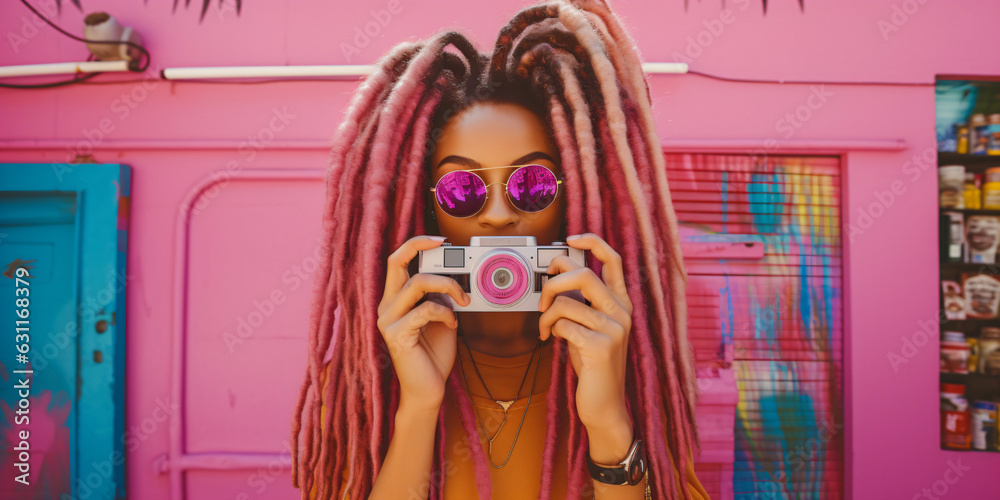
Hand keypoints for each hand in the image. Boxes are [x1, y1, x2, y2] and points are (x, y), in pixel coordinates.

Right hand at [376, 235, 471, 411]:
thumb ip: (440, 297)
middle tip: (445, 244)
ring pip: (417, 283)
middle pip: (396, 261)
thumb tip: (451, 278)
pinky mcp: (396, 335)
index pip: (397, 261)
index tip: (440, 240)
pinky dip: (445, 313)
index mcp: (394, 300)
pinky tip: (453, 323)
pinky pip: (425, 310)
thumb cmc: (433, 355)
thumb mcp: (441, 318)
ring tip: (461, 300)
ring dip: (447, 286)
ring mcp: (387, 320)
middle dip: (421, 246)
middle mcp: (386, 306)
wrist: (428, 390)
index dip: (416, 245)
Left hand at [537, 233, 633, 428]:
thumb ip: (581, 300)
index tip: (571, 238)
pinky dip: (551, 330)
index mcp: (621, 302)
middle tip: (542, 299)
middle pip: (582, 276)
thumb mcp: (589, 325)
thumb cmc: (592, 363)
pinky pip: (564, 325)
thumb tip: (557, 274)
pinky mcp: (602, 347)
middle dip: (553, 282)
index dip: (592, 242)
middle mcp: (622, 312)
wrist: (604, 404)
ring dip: (546, 315)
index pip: (613, 259)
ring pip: (566, 303)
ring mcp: (615, 329)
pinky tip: (554, 341)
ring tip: (546, 328)